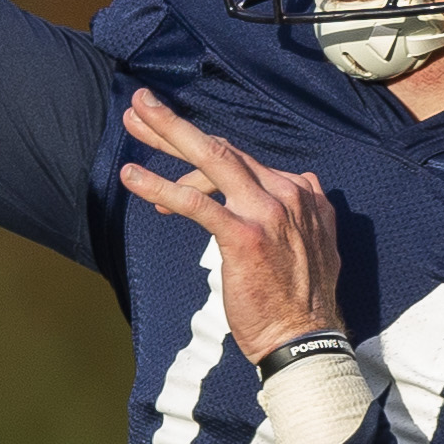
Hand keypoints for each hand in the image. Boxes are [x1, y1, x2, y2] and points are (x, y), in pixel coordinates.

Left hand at [116, 87, 344, 361]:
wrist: (305, 340)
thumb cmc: (299, 302)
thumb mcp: (312, 246)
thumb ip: (298, 216)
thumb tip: (283, 201)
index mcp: (302, 193)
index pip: (242, 161)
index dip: (198, 152)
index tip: (167, 150)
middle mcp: (288, 193)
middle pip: (223, 149)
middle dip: (176, 125)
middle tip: (141, 104)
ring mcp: (267, 212)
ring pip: (211, 159)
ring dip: (166, 135)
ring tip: (131, 124)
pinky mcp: (245, 236)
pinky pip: (197, 203)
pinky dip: (161, 186)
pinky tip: (132, 176)